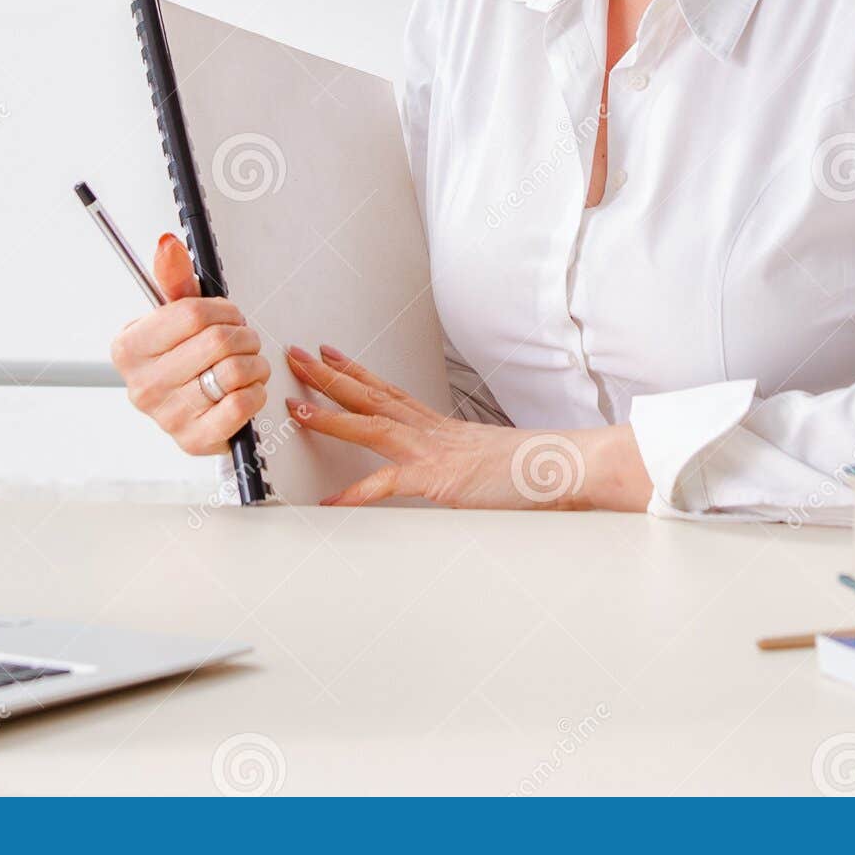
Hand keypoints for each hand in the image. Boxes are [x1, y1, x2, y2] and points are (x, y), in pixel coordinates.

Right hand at [109, 233, 268, 454]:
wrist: (192, 409)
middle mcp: (142, 385)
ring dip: (255, 363)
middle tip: (242, 339)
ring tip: (247, 363)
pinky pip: (243, 404)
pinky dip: (257, 391)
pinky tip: (247, 388)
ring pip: (235, 372)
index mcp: (129, 348)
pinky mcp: (195, 440)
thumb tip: (167, 243)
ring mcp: (167, 417)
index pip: (192, 314)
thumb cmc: (185, 356)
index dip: (223, 309)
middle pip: (218, 342)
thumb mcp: (176, 314)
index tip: (227, 314)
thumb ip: (174, 279)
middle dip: (243, 335)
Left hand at [284, 342, 615, 509]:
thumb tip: (449, 472)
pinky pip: (387, 484)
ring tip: (297, 407)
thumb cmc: (528, 468)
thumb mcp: (480, 462)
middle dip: (327, 376)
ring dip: (331, 414)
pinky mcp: (437, 478)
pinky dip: (358, 494)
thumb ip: (457, 463)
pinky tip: (332, 502)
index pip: (386, 388)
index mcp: (437, 424)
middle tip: (294, 356)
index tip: (329, 353)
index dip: (354, 371)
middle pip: (369, 394)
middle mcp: (428, 428)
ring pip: (369, 424)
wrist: (560, 467)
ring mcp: (430, 450)